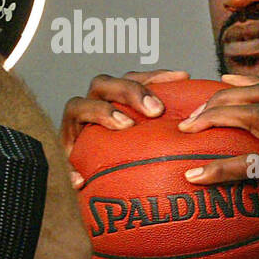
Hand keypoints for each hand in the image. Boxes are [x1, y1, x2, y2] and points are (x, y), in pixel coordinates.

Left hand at [60, 69, 190, 187]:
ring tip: (176, 84)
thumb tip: (79, 180)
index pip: (79, 107)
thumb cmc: (87, 166)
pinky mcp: (130, 94)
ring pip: (127, 78)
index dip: (100, 112)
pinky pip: (146, 80)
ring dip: (151, 81)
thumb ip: (76, 175)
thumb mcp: (79, 172)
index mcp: (75, 120)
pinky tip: (183, 78)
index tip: (125, 125)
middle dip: (130, 93)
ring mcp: (112, 95)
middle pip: (103, 85)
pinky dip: (163, 78)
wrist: (94, 159)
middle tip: (154, 110)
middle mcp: (92, 102)